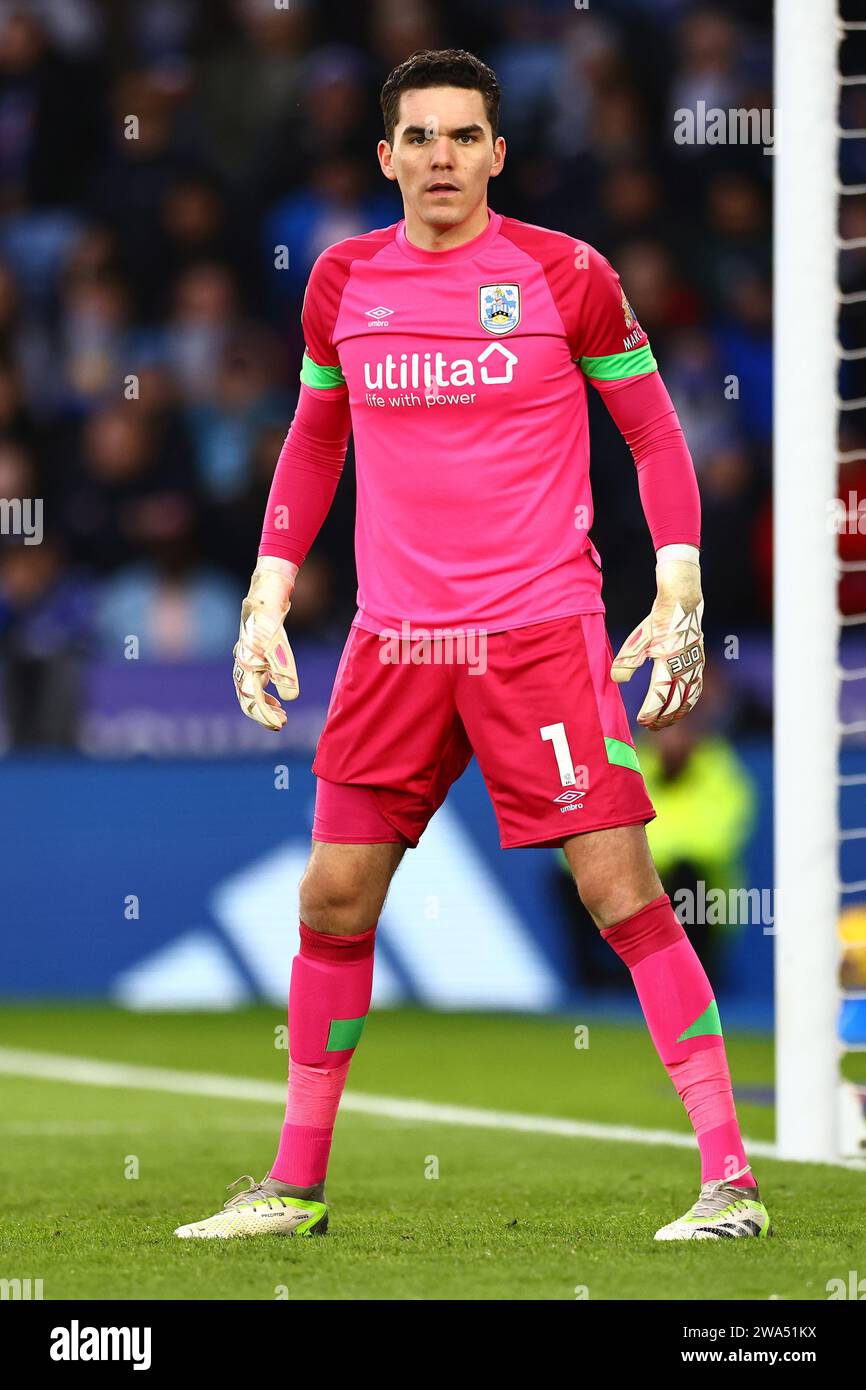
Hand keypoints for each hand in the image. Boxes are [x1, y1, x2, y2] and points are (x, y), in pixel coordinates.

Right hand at [232, 559, 298, 730]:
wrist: (263, 601)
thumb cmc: (269, 625)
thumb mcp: (280, 650)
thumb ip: (284, 674)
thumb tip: (291, 698)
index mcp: (246, 669)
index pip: (252, 701)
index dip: (264, 716)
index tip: (279, 726)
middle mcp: (243, 669)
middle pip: (248, 701)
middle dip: (263, 715)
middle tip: (281, 725)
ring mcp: (246, 664)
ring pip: (251, 694)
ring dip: (265, 707)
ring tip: (282, 718)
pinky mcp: (253, 658)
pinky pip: (255, 684)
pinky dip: (266, 695)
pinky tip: (280, 700)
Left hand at [610, 550, 703, 729]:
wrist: (682, 605)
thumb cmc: (658, 622)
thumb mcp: (638, 640)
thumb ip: (627, 661)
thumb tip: (616, 680)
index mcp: (668, 664)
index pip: (659, 696)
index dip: (650, 712)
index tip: (641, 721)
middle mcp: (685, 668)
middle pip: (675, 702)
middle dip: (662, 718)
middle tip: (650, 727)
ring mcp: (694, 668)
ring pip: (687, 699)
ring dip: (676, 714)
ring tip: (663, 723)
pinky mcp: (699, 665)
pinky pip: (696, 690)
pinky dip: (688, 703)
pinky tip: (681, 709)